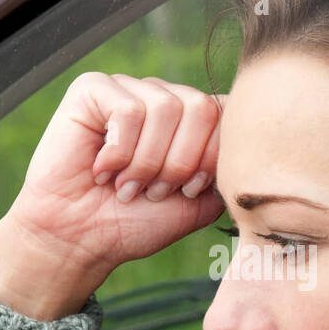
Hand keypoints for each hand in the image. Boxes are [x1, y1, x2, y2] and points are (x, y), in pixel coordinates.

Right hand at [12, 72, 227, 274]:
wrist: (80, 240)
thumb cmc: (134, 222)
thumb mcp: (197, 203)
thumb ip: (226, 170)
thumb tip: (248, 144)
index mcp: (191, 120)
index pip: (228, 114)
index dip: (212, 159)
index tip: (188, 192)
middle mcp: (162, 97)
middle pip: (201, 108)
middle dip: (181, 162)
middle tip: (154, 190)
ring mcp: (128, 89)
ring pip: (165, 108)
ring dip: (146, 162)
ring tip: (126, 184)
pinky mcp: (92, 89)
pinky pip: (128, 111)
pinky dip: (118, 152)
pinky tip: (101, 170)